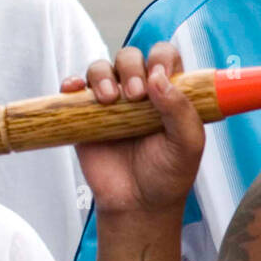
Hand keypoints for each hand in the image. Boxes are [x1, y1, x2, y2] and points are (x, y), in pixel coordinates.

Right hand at [63, 43, 204, 214]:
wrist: (138, 204)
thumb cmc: (169, 174)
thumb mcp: (188, 145)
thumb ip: (181, 111)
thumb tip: (158, 78)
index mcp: (170, 92)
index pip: (165, 57)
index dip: (161, 59)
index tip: (160, 77)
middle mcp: (140, 92)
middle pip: (130, 56)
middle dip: (132, 67)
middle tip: (135, 95)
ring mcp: (111, 102)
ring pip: (101, 68)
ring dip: (103, 75)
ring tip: (109, 100)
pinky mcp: (85, 116)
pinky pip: (74, 90)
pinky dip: (72, 83)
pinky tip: (75, 89)